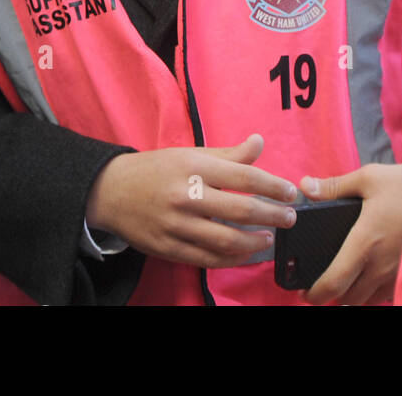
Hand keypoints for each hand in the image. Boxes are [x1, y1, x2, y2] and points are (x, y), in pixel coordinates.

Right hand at [85, 134, 299, 268]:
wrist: (110, 191)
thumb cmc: (157, 169)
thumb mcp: (191, 153)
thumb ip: (228, 154)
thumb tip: (259, 142)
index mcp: (194, 166)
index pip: (244, 176)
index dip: (273, 186)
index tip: (290, 192)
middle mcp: (186, 195)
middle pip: (240, 210)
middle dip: (272, 215)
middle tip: (290, 217)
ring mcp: (176, 225)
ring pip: (225, 241)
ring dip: (255, 242)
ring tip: (270, 237)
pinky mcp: (168, 248)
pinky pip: (206, 259)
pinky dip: (231, 259)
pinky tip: (245, 253)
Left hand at [299, 162, 401, 305]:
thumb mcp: (370, 177)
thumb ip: (334, 186)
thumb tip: (305, 187)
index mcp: (364, 244)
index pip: (333, 284)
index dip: (315, 294)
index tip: (305, 292)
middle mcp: (379, 266)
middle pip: (348, 299)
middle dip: (332, 294)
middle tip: (325, 281)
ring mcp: (396, 273)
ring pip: (368, 301)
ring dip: (354, 294)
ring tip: (348, 278)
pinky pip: (386, 295)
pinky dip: (374, 292)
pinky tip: (372, 273)